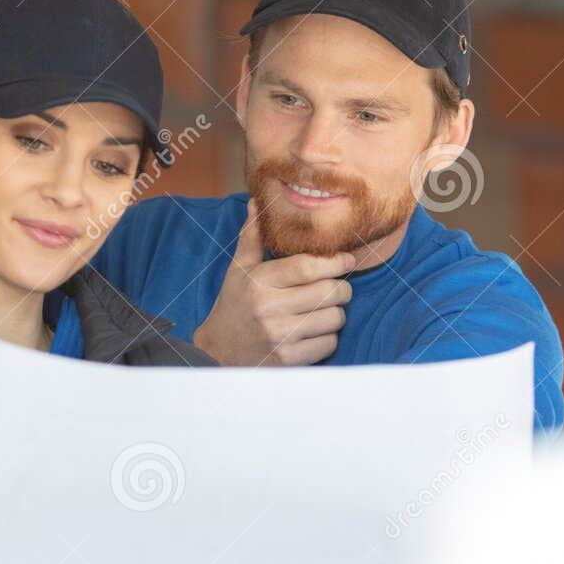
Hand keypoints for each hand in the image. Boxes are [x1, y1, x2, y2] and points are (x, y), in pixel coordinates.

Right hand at [193, 201, 354, 365]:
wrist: (217, 353)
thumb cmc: (234, 305)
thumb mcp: (239, 270)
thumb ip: (252, 238)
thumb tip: (256, 203)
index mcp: (259, 281)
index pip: (308, 267)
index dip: (334, 262)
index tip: (346, 260)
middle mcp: (269, 308)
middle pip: (329, 292)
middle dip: (341, 289)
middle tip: (337, 289)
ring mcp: (280, 336)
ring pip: (334, 318)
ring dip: (335, 314)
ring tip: (322, 311)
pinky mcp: (289, 360)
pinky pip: (329, 343)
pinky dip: (328, 338)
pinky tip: (314, 333)